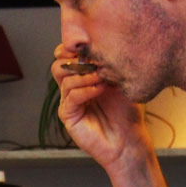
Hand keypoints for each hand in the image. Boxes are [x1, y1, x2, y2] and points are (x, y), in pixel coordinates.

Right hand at [51, 45, 151, 171]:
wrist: (128, 141)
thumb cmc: (126, 113)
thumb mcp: (120, 82)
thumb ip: (108, 65)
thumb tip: (102, 47)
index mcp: (81, 78)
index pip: (65, 57)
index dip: (72, 49)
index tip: (90, 46)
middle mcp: (71, 89)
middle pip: (57, 65)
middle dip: (75, 60)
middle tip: (94, 61)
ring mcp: (68, 103)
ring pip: (64, 79)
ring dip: (84, 74)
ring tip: (103, 77)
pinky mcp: (69, 116)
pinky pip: (70, 97)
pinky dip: (86, 90)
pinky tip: (100, 89)